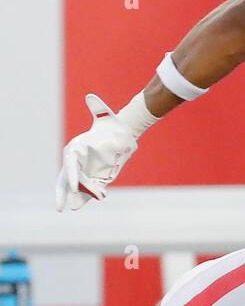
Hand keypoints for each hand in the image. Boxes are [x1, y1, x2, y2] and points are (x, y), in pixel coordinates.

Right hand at [56, 94, 138, 211]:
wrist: (123, 132)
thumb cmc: (112, 123)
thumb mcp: (106, 115)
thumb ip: (98, 108)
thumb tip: (90, 97)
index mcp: (75, 148)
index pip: (70, 164)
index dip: (71, 176)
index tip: (74, 186)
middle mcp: (78, 162)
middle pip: (66, 179)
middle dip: (62, 194)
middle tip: (60, 207)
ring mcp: (86, 170)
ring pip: (80, 187)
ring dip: (80, 197)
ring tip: (80, 206)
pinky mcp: (96, 176)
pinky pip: (91, 189)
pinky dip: (91, 196)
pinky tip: (96, 200)